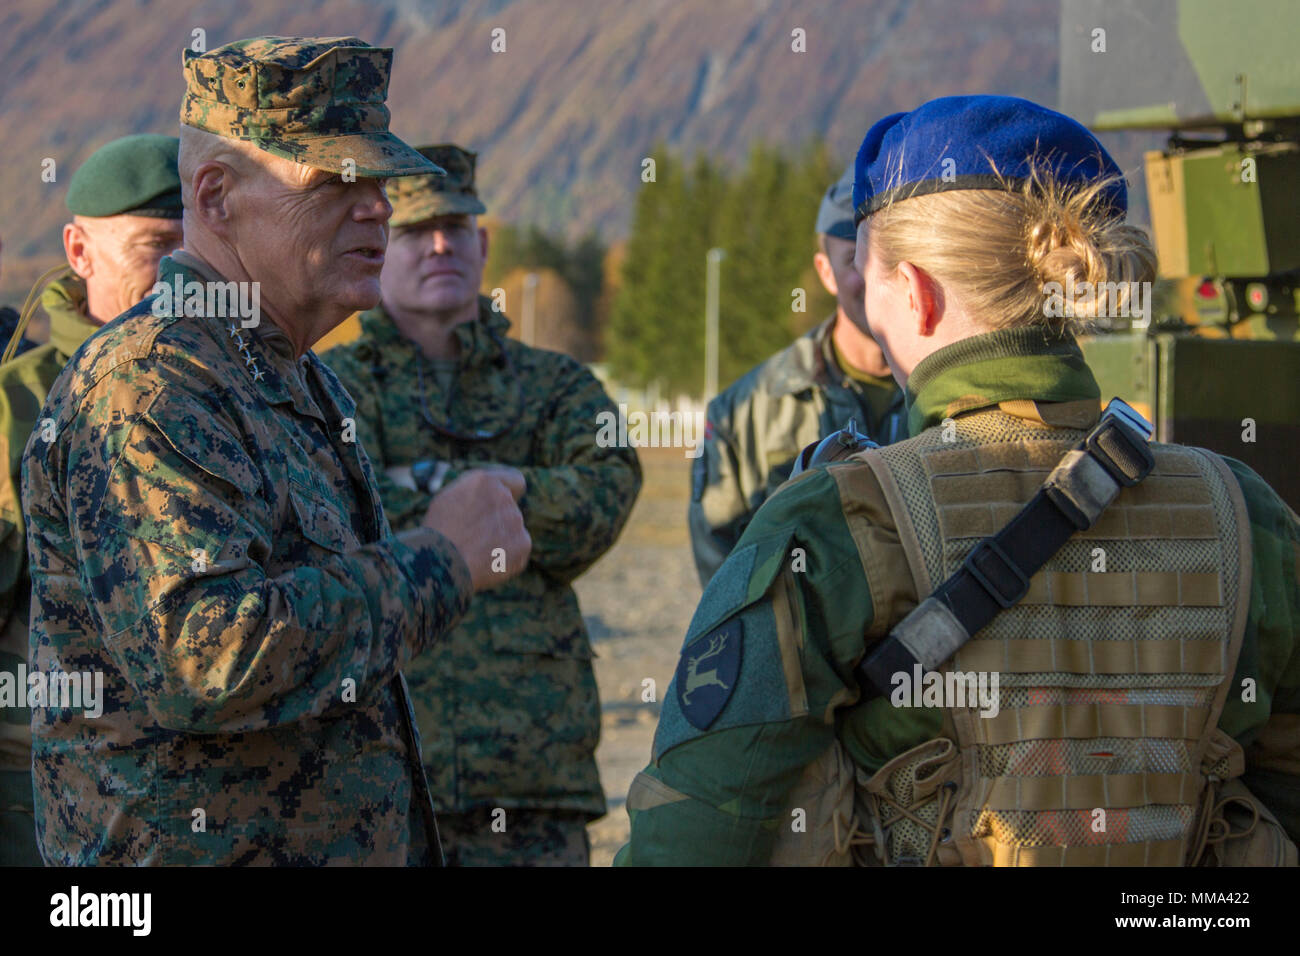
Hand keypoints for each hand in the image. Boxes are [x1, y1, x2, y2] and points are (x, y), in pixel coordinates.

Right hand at [421, 470, 529, 590]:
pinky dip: (506, 559)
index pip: (515, 481)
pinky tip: (487, 564)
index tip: (504, 508)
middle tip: (475, 539)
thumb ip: (476, 494)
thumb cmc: (438, 533)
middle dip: (497, 523)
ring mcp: (516, 520)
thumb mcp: (449, 499)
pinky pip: (518, 551)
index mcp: (485, 481)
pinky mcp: (523, 544)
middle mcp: (504, 497)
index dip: (511, 494)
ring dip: (501, 541)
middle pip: (509, 511)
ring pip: (513, 531)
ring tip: (477, 554)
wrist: (441, 563)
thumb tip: (487, 499)